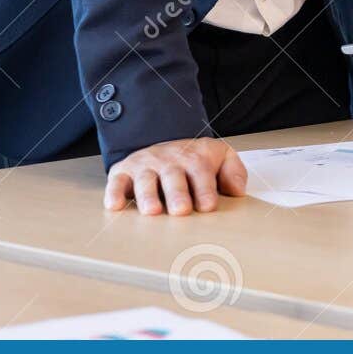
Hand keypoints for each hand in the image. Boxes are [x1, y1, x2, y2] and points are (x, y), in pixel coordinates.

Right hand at [103, 137, 247, 215]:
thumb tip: (238, 191)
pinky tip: (115, 206)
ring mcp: (145, 166)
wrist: (163, 142)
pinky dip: (114, 193)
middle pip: (173, 176)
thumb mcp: (220, 156)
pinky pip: (116, 181)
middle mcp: (168, 161)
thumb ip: (234, 171)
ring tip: (152, 211)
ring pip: (145, 180)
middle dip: (177, 193)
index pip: (201, 173)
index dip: (205, 189)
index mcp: (194, 158)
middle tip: (181, 210)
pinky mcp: (123, 171)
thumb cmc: (194, 158)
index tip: (208, 206)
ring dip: (148, 195)